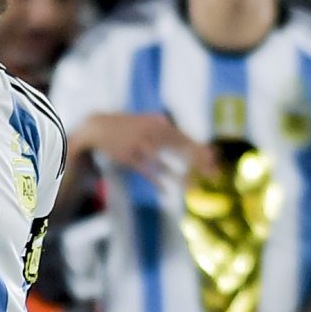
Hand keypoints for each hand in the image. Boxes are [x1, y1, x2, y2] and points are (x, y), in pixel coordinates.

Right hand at [73, 110, 211, 176]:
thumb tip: (177, 129)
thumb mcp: (146, 121)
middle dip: (197, 162)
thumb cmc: (126, 125)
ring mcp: (139, 145)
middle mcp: (151, 133)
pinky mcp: (128, 157)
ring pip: (163, 163)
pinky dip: (156, 181)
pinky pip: (145, 171)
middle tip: (213, 174)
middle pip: (178, 149)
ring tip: (193, 188)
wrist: (97, 126)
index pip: (183, 138)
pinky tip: (166, 191)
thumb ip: (162, 125)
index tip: (213, 159)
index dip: (199, 149)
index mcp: (158, 124)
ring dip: (179, 176)